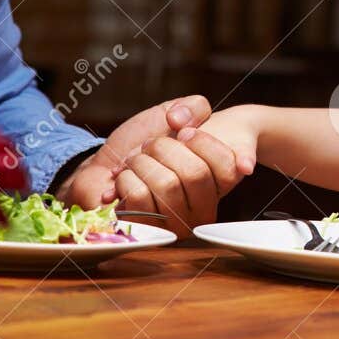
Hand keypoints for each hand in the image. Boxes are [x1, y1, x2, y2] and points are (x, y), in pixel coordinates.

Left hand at [60, 96, 250, 233]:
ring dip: (141, 162)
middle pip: (195, 174)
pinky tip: (123, 178)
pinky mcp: (149, 229)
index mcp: (219, 180)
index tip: (183, 130)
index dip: (203, 143)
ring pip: (167, 186)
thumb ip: (197, 109)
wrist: (111, 160)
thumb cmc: (153, 136)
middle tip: (150, 144)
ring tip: (135, 160)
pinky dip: (125, 179)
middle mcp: (203, 207)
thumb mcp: (181, 113)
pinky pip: (140, 201)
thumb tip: (218, 147)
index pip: (228, 168)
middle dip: (164, 147)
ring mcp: (177, 221)